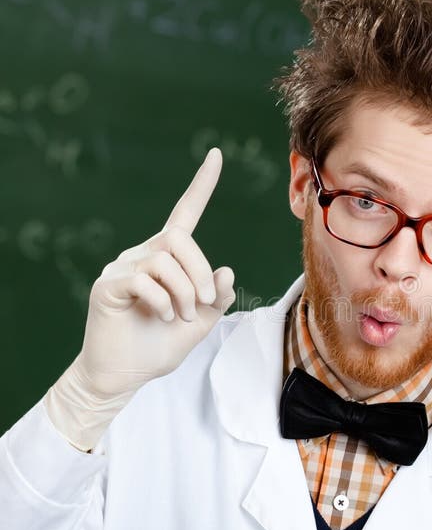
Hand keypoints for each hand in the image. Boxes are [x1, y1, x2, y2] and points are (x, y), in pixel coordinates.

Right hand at [76, 146, 235, 398]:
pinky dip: (162, 301)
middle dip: (200, 273)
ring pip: (165, 261)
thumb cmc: (160, 345)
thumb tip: (226, 269)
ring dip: (184, 292)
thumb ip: (217, 297)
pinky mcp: (108, 285)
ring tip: (180, 316)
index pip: (185, 213)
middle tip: (204, 304)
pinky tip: (160, 317)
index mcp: (168, 258)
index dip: (201, 185)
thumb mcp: (200, 321)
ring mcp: (122, 268)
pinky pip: (143, 280)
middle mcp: (143, 254)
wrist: (124, 375)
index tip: (216, 155)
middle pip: (180, 240)